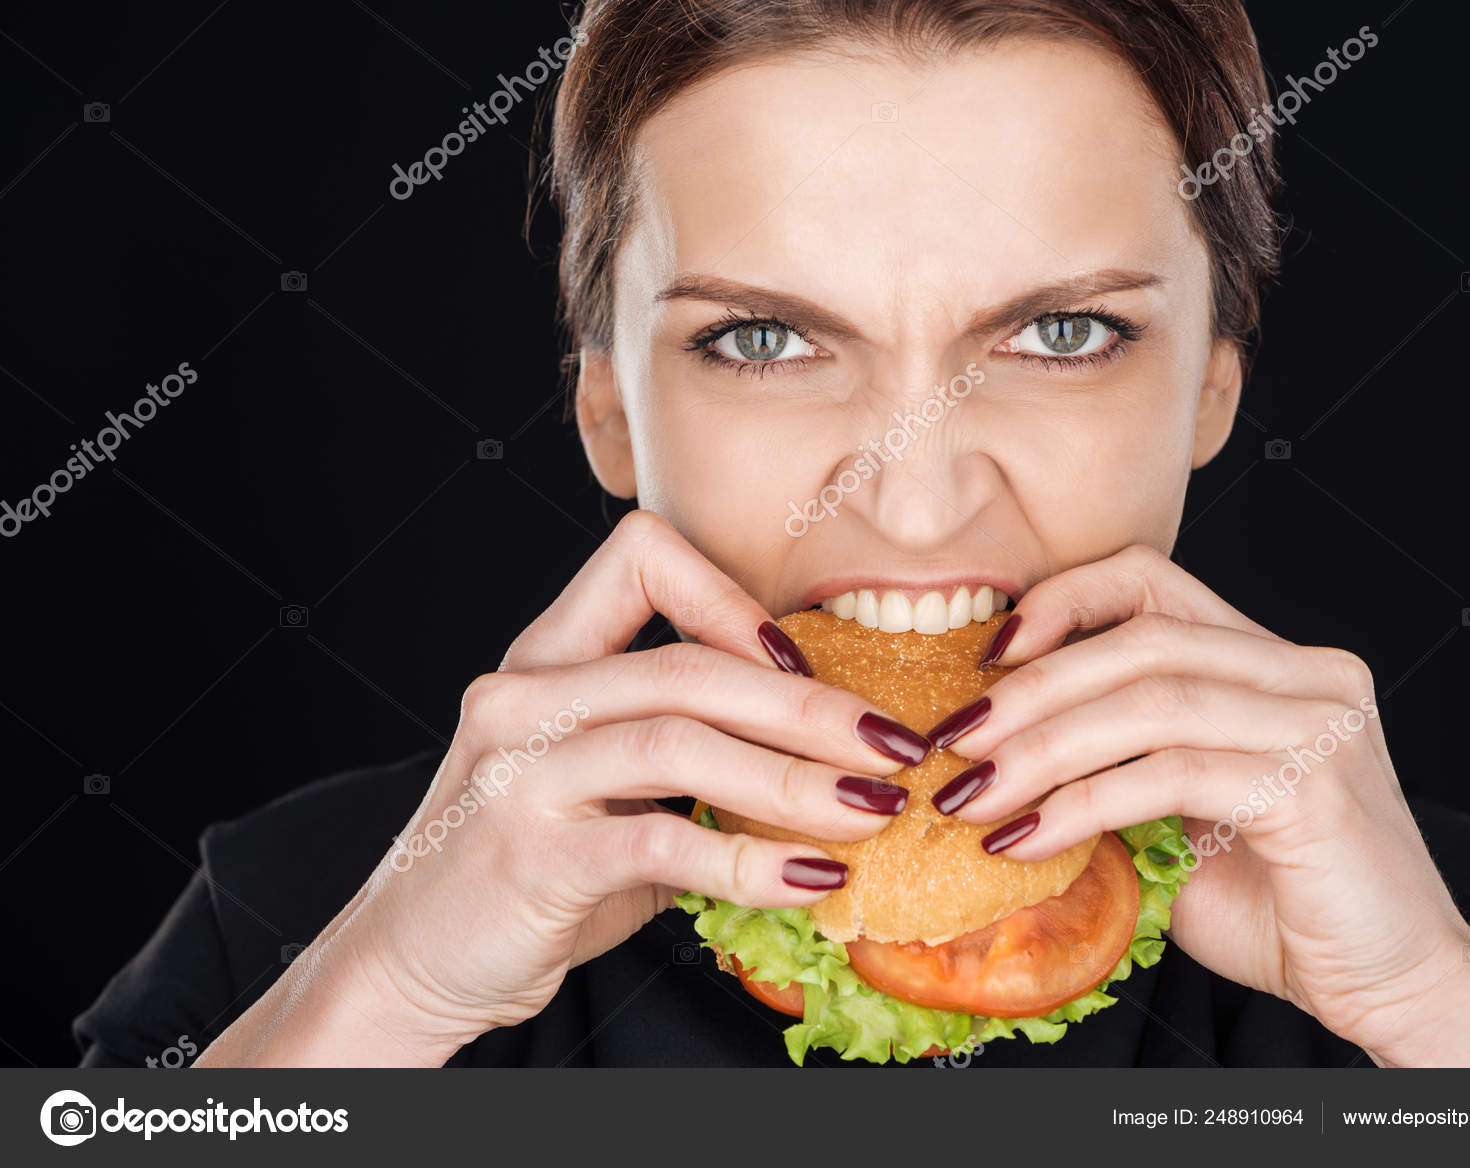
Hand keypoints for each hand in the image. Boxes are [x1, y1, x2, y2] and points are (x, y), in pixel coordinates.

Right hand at [196, 509, 925, 1065]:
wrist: (411, 962)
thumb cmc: (523, 869)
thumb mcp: (595, 788)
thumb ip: (679, 754)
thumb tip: (817, 748)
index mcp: (544, 659)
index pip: (641, 559)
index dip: (732, 596)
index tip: (801, 661)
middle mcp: (524, 698)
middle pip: (691, 665)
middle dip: (811, 707)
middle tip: (893, 746)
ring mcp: (520, 772)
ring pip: (682, 743)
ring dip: (797, 778)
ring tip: (873, 810)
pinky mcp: (532, 855)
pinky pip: (665, 843)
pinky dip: (752, 860)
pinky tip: (811, 879)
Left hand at [933, 544, 1469, 1065]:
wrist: (1391, 986)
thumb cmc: (1281, 904)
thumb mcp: (1180, 817)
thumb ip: (1117, 765)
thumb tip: (997, 748)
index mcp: (1275, 662)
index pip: (1155, 580)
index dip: (1064, 600)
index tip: (988, 655)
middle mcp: (1308, 672)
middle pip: (1141, 638)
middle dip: (1031, 689)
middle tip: (955, 742)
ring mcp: (1318, 722)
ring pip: (1150, 701)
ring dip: (1042, 749)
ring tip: (973, 796)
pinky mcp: (1313, 786)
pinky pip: (1171, 773)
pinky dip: (1084, 804)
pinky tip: (1027, 841)